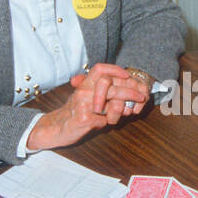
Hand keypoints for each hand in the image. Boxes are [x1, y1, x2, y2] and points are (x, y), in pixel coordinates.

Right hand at [26, 64, 145, 150]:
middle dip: (129, 90)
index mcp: (85, 85)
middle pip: (110, 84)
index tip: (127, 75)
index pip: (100, 69)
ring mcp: (83, 104)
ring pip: (111, 99)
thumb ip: (102, 94)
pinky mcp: (84, 118)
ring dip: (123, 106)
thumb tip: (125, 91)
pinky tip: (111, 122)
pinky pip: (105, 118)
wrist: (56, 128)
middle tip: (141, 97)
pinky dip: (112, 120)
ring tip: (129, 112)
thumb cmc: (75, 113)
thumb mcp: (87, 100)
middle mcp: (83, 91)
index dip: (115, 70)